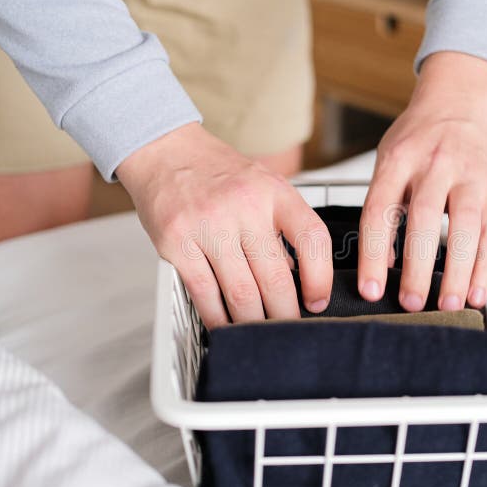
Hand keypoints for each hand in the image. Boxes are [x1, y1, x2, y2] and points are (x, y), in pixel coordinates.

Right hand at [117, 123, 332, 327]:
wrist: (166, 151)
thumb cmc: (218, 173)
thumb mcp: (263, 186)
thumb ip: (282, 227)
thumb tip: (299, 278)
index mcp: (275, 192)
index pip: (312, 239)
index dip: (320, 278)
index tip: (317, 303)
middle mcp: (245, 207)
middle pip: (275, 278)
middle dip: (285, 315)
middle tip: (287, 331)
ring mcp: (209, 224)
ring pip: (241, 293)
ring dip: (253, 323)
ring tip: (259, 334)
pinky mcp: (177, 241)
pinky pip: (204, 293)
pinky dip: (217, 318)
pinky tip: (225, 326)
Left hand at [359, 52, 486, 310]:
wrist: (459, 106)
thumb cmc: (416, 142)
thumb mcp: (389, 160)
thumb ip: (384, 204)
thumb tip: (382, 263)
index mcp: (398, 160)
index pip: (380, 211)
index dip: (373, 254)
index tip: (371, 290)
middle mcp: (435, 164)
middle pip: (424, 218)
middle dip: (417, 266)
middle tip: (410, 303)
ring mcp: (470, 176)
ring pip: (466, 226)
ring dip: (458, 271)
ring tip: (449, 305)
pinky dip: (486, 266)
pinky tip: (478, 293)